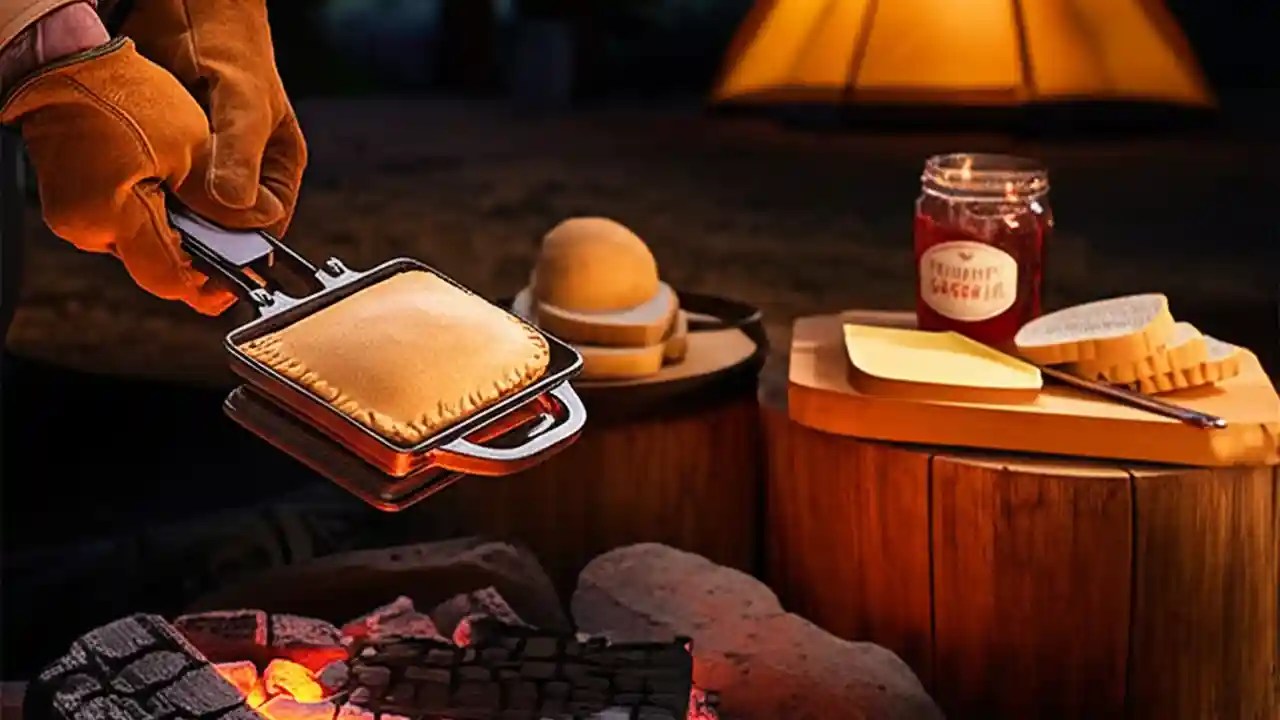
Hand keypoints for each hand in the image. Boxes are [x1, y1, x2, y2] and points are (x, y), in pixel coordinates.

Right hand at [1, 38, 235, 315]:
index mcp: (114, 218)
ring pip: (140, 245)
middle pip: (156, 265)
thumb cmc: (122, 94)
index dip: (209, 285)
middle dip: (196, 253)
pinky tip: (171, 190)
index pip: (170, 280)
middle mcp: (88, 228)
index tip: (238, 278)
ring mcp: (75, 217)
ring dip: (175, 232)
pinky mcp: (73, 204)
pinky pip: (121, 223)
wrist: (64, 62)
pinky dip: (151, 214)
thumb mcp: (191, 146)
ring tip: (203, 205)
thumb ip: (223, 199)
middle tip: (232, 237)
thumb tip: (259, 225)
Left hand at [121, 0, 305, 237]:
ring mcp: (201, 165)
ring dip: (167, 214)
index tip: (208, 264)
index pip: (262, 229)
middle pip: (221, 225)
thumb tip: (236, 206)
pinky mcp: (166, 153)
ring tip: (148, 219)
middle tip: (168, 243)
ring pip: (187, 209)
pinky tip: (129, 193)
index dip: (238, 250)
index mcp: (276, 171)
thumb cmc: (229, 44)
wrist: (182, 3)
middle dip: (197, 236)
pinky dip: (144, 191)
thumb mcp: (242, 102)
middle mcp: (240, 174)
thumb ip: (240, 154)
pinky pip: (156, 185)